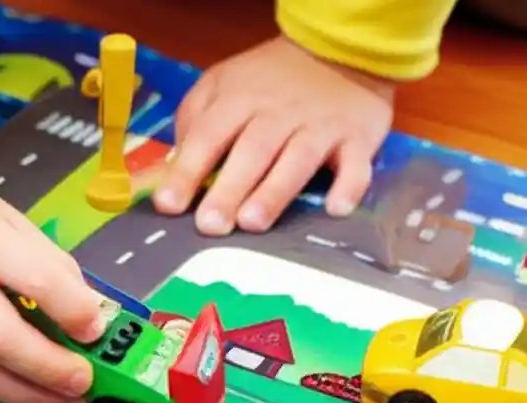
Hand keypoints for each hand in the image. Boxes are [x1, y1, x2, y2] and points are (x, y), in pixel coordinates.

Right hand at [0, 122, 105, 402]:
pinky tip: (33, 393)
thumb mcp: (5, 216)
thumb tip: (86, 315)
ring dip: (28, 397)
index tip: (96, 329)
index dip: (72, 310)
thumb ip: (46, 261)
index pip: (33, 279)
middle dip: (49, 368)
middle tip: (85, 381)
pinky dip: (3, 388)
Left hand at [154, 35, 395, 234]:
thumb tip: (172, 171)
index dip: (187, 170)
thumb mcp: (220, 86)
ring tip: (252, 223)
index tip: (168, 204)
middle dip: (229, 189)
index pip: (208, 136)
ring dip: (275, 192)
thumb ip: (194, 124)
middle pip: (252, 151)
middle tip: (210, 225)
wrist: (336, 52)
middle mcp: (278, 113)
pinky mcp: (357, 138)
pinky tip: (336, 209)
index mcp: (238, 100)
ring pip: (297, 159)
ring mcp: (320, 126)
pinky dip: (349, 186)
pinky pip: (356, 164)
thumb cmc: (265, 82)